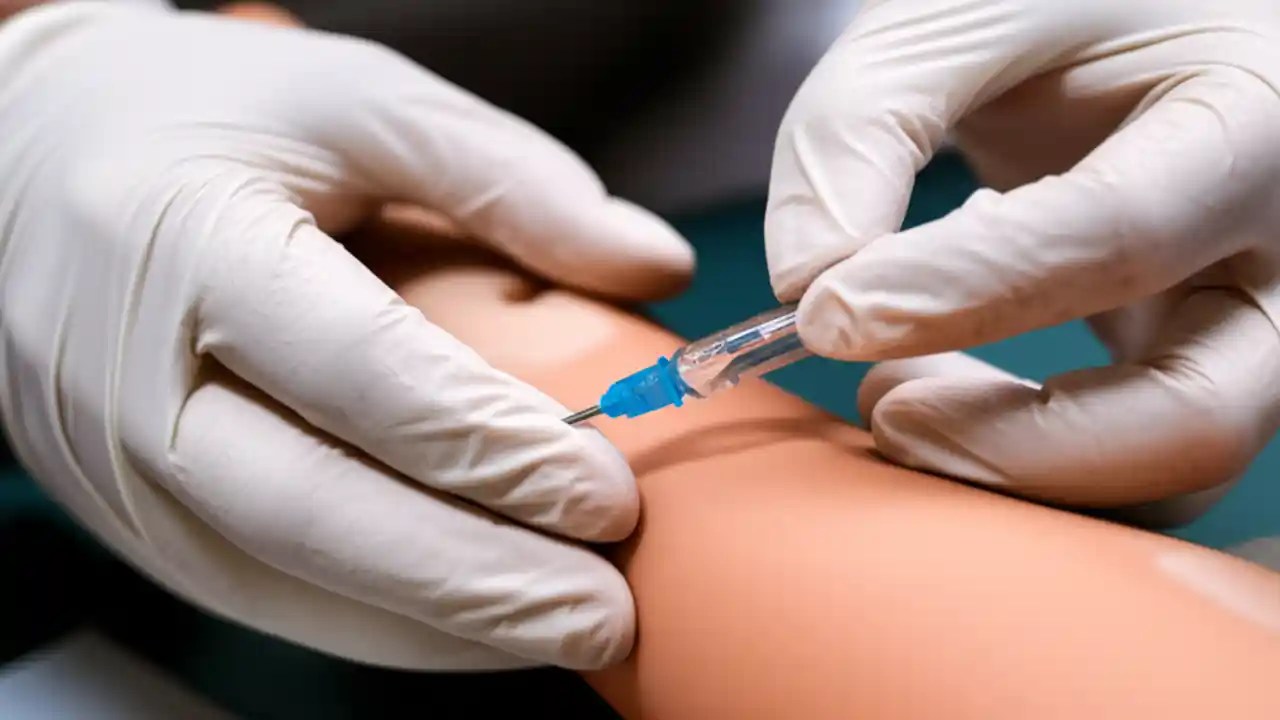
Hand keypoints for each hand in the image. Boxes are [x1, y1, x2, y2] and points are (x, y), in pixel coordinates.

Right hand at [0, 2, 691, 668]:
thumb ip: (509, 180)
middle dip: (473, 579)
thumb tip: (656, 264)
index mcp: (185, 240)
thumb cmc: (204, 117)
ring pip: (286, 581)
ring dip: (436, 626)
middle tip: (602, 615)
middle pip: (313, 511)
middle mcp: (126, 374)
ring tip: (562, 635)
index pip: (361, 372)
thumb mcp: (360, 103)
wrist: (26, 157)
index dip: (493, 447)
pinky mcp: (129, 512)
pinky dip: (378, 623)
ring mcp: (115, 463)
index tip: (609, 497)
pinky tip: (473, 629)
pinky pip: (261, 592)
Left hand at [766, 0, 1279, 511]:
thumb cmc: (1050, 4)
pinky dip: (1027, 451)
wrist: (1116, 17)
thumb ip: (860, 128)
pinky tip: (945, 374)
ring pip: (1169, 463)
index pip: (1116, 235)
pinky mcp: (1185, 348)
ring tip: (895, 390)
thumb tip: (808, 286)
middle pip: (1194, 413)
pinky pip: (1127, 450)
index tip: (827, 315)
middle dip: (1017, 446)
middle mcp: (1278, 239)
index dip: (957, 292)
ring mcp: (1246, 309)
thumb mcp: (947, 17)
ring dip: (1019, 464)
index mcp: (1249, 113)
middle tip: (879, 406)